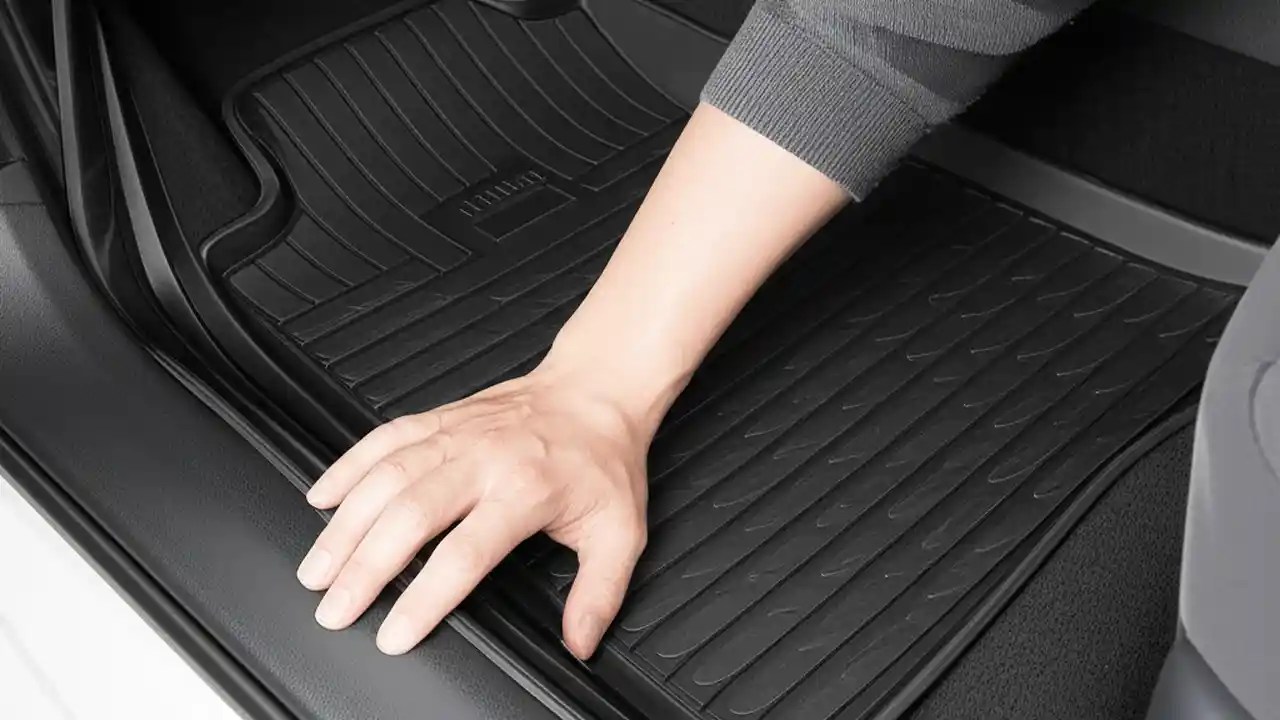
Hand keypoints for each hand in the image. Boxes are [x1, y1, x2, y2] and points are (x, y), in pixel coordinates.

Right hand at [295, 362, 650, 658]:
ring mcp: (456, 434)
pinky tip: (322, 498)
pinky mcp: (439, 417)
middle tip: (335, 610)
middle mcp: (484, 459)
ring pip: (386, 476)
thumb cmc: (602, 461)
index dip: (424, 598)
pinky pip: (383, 438)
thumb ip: (598, 594)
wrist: (596, 392)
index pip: (464, 552)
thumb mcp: (620, 533)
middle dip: (364, 568)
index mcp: (526, 490)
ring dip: (345, 525)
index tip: (395, 633)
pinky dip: (347, 467)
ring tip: (317, 570)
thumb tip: (578, 644)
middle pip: (410, 515)